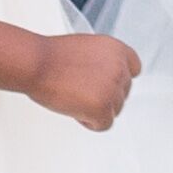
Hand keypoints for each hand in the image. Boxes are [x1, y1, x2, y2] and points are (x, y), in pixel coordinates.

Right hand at [27, 31, 142, 132]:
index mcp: (117, 49)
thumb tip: (107, 77)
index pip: (134, 69)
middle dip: (105, 97)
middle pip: (123, 93)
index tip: (107, 86)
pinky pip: (104, 125)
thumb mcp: (88, 48)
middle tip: (81, 94)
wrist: (37, 64)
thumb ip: (104, 61)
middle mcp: (120, 67)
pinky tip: (75, 110)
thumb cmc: (53, 57)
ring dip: (96, 110)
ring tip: (75, 99)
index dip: (119, 80)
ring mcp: (113, 88)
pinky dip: (89, 123)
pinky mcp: (103, 107)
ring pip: (114, 110)